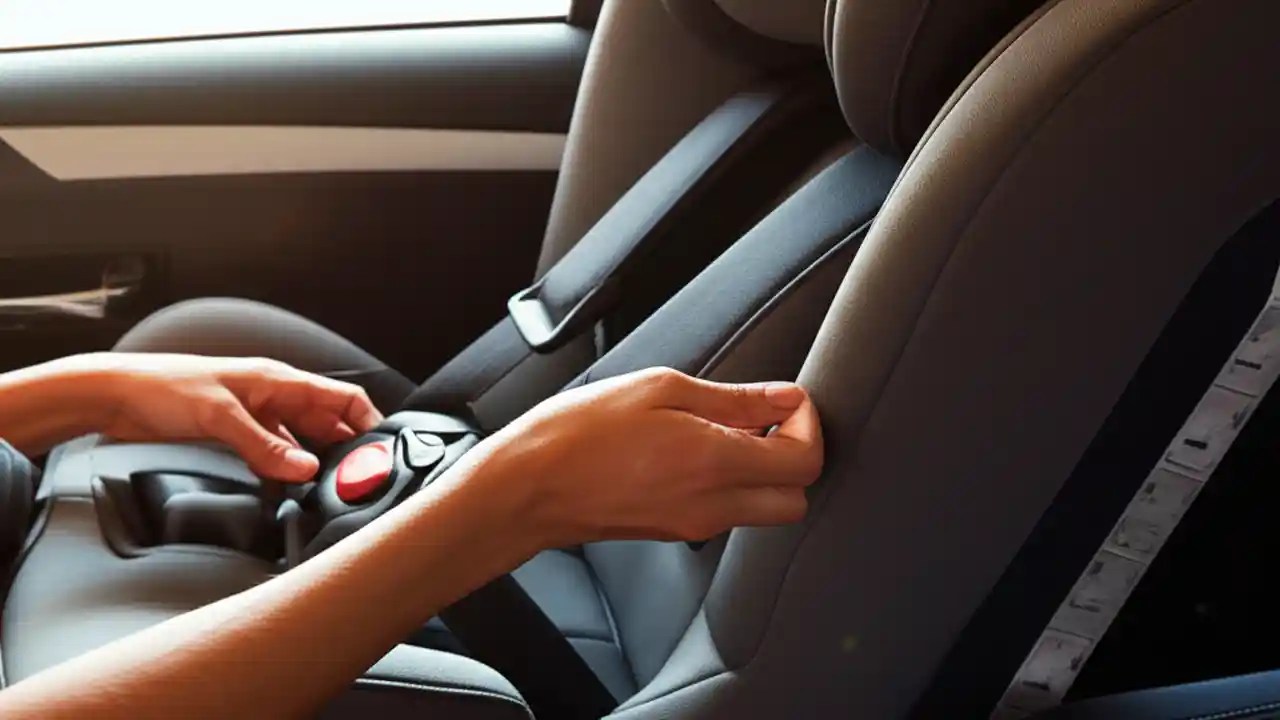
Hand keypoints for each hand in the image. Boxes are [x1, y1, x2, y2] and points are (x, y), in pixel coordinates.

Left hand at [96, 354, 381, 481]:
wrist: (115, 394)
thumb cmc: (164, 388)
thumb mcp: (221, 418)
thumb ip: (266, 447)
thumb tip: (306, 470)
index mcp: (279, 380)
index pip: (342, 398)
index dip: (367, 422)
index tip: (381, 452)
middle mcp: (274, 397)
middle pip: (326, 423)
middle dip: (343, 450)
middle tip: (354, 481)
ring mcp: (257, 417)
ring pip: (301, 442)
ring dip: (312, 464)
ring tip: (323, 491)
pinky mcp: (237, 434)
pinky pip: (274, 455)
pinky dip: (282, 472)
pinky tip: (283, 490)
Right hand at [476, 368, 822, 546]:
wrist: (526, 487)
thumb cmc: (578, 433)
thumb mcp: (659, 389)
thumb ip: (733, 398)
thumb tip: (785, 398)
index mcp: (714, 464)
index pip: (806, 461)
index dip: (809, 425)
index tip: (786, 401)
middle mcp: (713, 506)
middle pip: (797, 498)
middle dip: (795, 456)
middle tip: (767, 420)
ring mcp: (694, 525)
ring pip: (765, 510)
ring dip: (763, 471)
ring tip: (723, 430)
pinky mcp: (674, 531)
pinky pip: (728, 513)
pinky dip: (731, 484)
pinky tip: (694, 450)